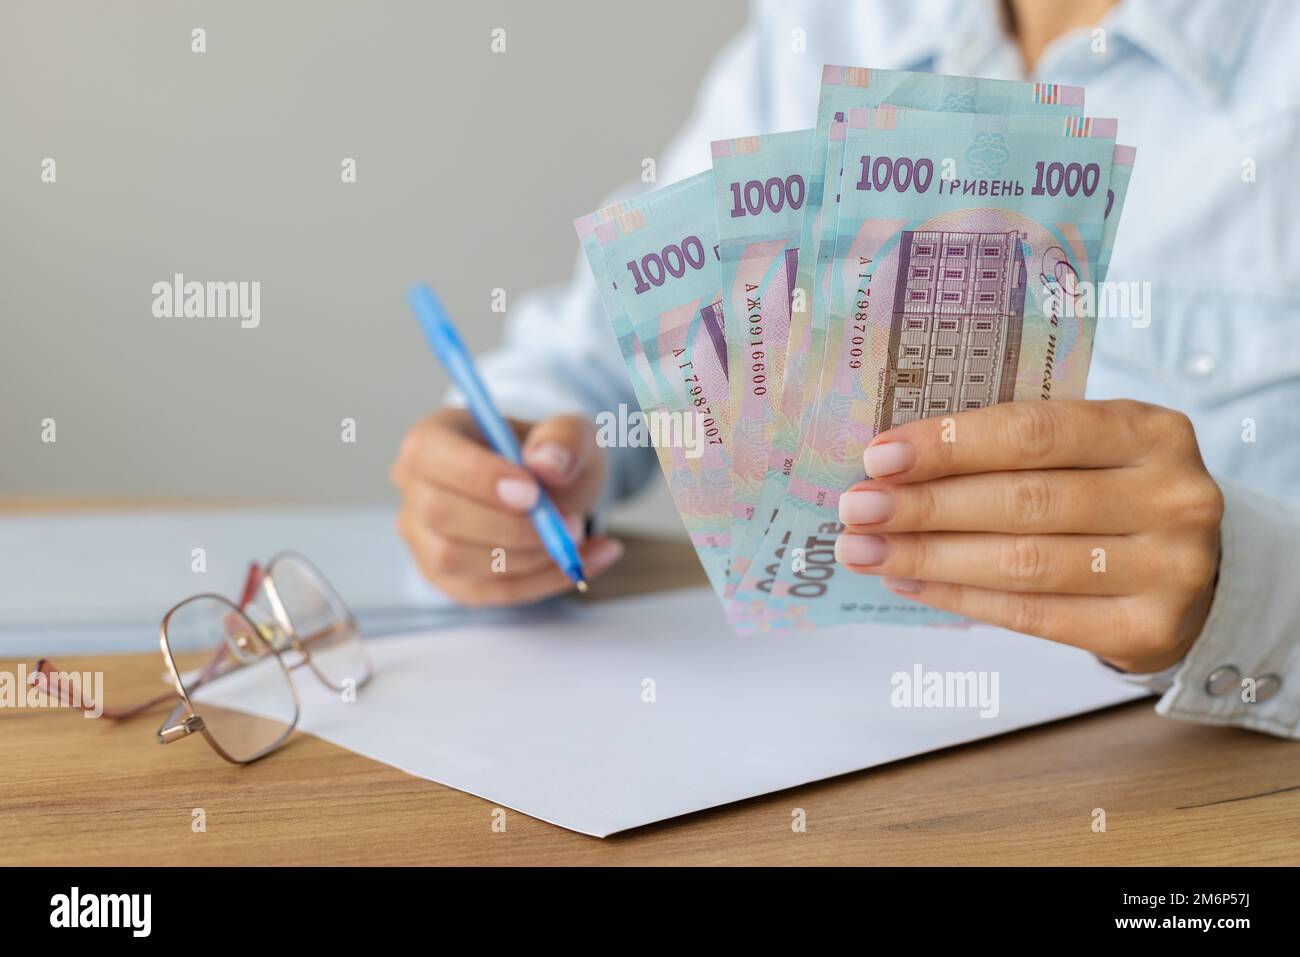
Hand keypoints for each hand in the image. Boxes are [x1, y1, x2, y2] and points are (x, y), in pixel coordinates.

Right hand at [391, 408, 621, 605]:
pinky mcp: (447, 579)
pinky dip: (542, 582)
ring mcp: (423, 539)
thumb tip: (547, 463)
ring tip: (575, 539)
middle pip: (439, 514)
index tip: (533, 492)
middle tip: (570, 523)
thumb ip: (564, 437)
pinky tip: (581, 563)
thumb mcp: (570, 434)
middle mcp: (415, 489)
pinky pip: (487, 591)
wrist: (553, 493)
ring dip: (526, 557)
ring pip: (456, 560)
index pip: (429, 454)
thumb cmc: (549, 456)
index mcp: (432, 438)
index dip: (478, 476)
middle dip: (509, 526)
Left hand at [834, 399, 1223, 672]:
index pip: (1033, 431)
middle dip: (925, 506)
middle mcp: (1173, 496)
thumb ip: (1013, 450)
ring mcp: (1169, 568)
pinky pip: (1032, 615)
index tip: (878, 457)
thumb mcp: (1087, 452)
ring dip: (929, 557)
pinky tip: (909, 583)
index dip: (949, 445)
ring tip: (866, 551)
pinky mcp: (1148, 630)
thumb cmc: (1113, 496)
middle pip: (1022, 501)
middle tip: (858, 509)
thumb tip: (894, 465)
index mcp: (1151, 430)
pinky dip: (960, 597)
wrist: (1198, 575)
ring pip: (1022, 563)